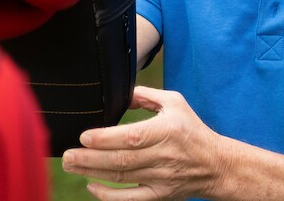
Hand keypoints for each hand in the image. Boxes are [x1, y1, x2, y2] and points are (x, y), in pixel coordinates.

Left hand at [61, 86, 227, 199]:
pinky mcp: (159, 195)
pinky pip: (131, 199)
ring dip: (92, 173)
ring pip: (122, 178)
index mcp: (166, 131)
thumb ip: (145, 95)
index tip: (84, 136)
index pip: (132, 138)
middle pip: (121, 160)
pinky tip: (91, 187)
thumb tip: (119, 93)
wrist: (217, 165)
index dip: (106, 139)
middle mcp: (163, 156)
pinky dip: (109, 196)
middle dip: (90, 158)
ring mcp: (161, 179)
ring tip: (70, 165)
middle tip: (66, 155)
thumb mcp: (174, 103)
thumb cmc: (192, 130)